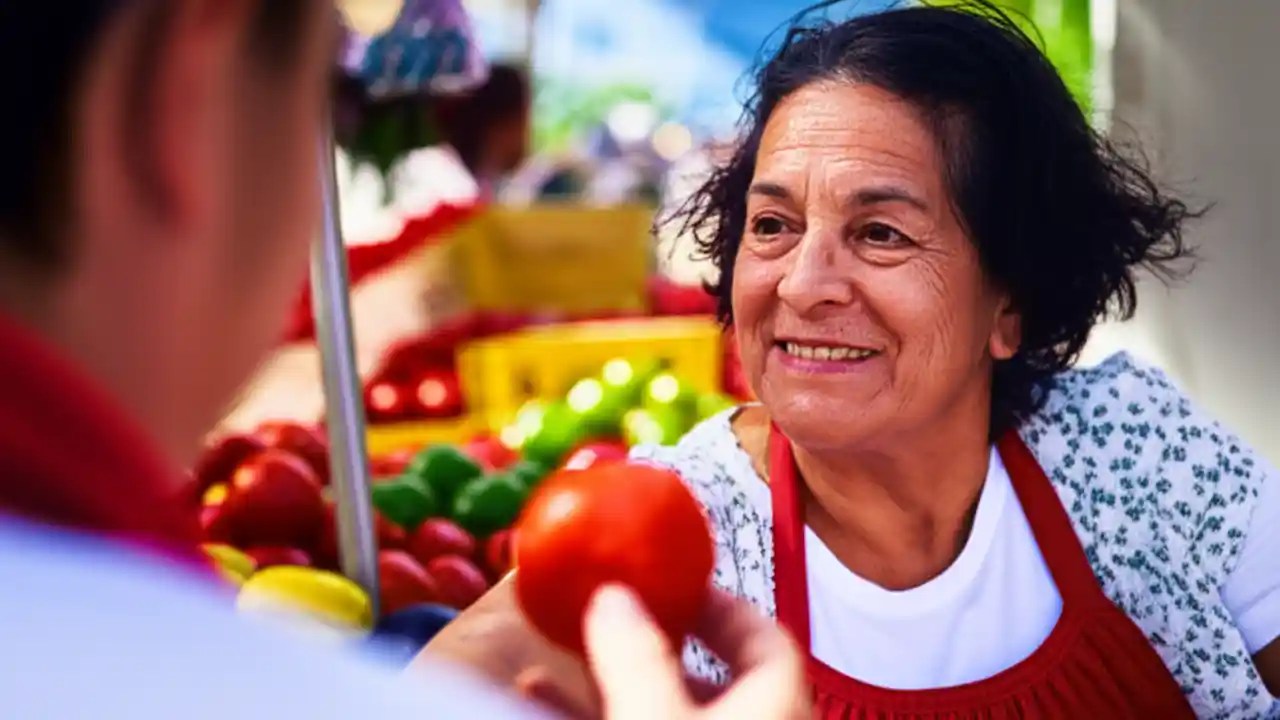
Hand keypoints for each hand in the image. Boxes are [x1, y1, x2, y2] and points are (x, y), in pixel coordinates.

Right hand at [531, 585, 809, 719]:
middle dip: (652, 643)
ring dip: (616, 682)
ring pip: (673, 711)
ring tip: (556, 663)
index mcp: (779, 705)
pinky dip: (605, 715)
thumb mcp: (653, 718)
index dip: (717, 601)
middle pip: (714, 677)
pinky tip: (545, 697)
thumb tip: (614, 594)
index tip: (667, 579)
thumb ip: (635, 657)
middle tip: (607, 615)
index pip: (764, 636)